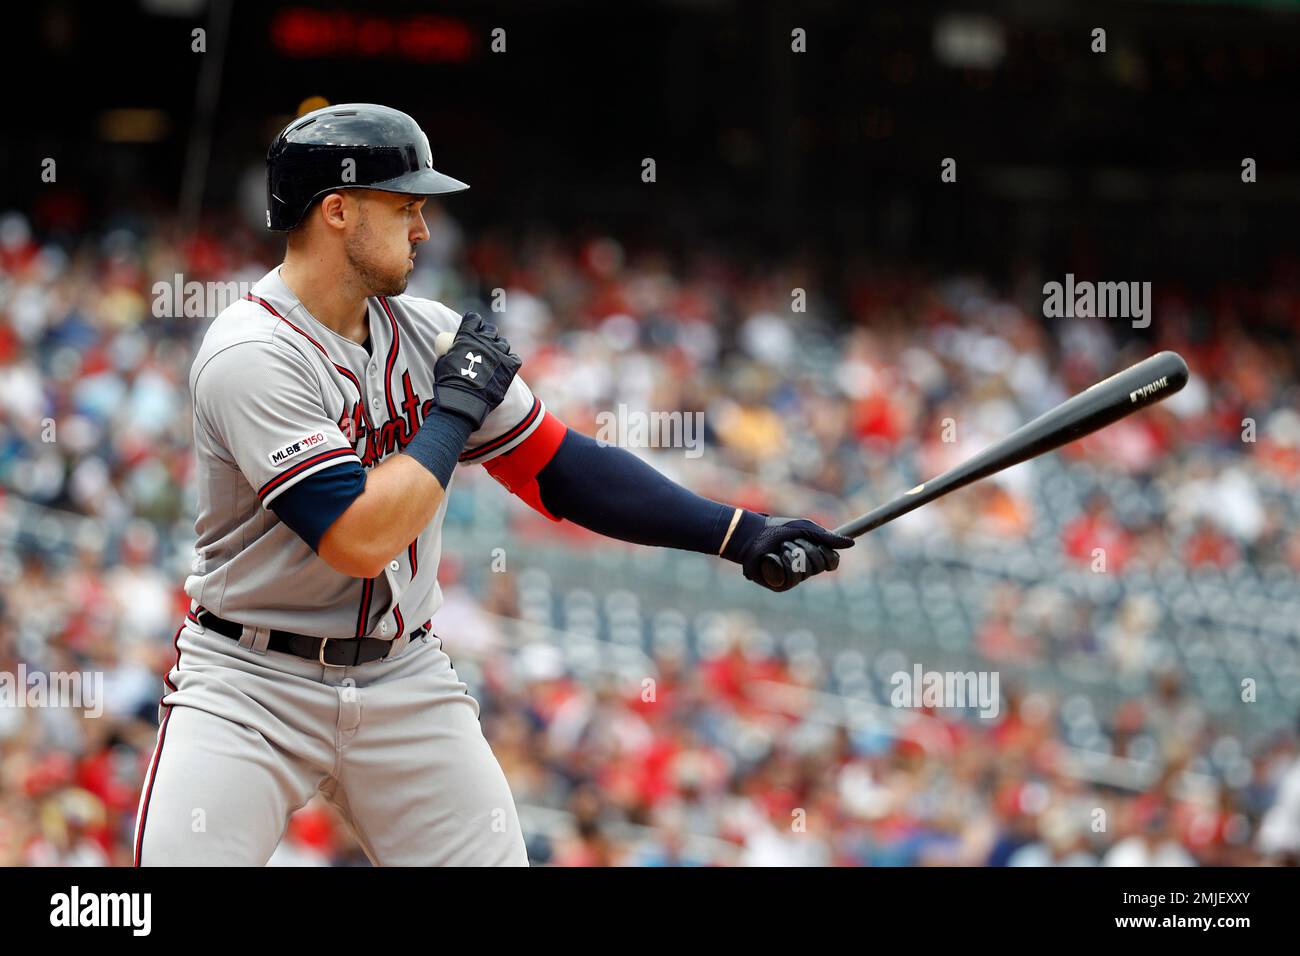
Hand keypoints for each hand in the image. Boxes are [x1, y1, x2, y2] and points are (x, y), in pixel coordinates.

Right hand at [433, 312, 521, 427]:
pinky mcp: (509, 366)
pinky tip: (505, 367)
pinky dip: (510, 362)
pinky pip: (514, 358)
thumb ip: (449, 350)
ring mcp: (499, 352)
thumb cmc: (448, 382)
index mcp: (467, 336)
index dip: (473, 322)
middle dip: (488, 334)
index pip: (473, 319)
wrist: (463, 399)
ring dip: (499, 348)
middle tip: (485, 344)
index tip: (473, 327)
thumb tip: (450, 347)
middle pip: (491, 329)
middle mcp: (485, 340)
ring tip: (495, 358)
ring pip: (503, 343)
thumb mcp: (442, 361)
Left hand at [735, 516, 853, 591]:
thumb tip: (852, 543)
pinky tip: (771, 558)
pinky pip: (789, 577)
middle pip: (819, 565)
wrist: (751, 535)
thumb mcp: (805, 528)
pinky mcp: (780, 585)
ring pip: (804, 571)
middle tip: (790, 540)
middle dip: (805, 548)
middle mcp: (806, 569)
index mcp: (814, 556)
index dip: (827, 553)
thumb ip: (827, 537)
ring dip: (791, 553)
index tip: (819, 543)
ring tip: (779, 547)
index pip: (832, 562)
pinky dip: (780, 562)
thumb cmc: (777, 529)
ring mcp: (794, 579)